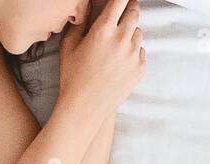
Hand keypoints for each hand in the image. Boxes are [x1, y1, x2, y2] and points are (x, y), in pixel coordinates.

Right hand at [59, 0, 145, 118]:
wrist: (86, 106)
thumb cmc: (73, 76)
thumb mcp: (69, 44)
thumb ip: (80, 22)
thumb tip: (88, 8)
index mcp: (103, 30)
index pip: (119, 1)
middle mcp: (122, 40)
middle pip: (134, 12)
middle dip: (130, 7)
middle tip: (126, 8)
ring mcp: (133, 55)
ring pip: (138, 32)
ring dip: (130, 31)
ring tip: (117, 41)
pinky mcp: (140, 69)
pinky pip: (141, 51)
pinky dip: (133, 50)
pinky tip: (120, 59)